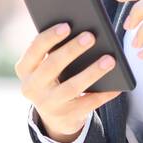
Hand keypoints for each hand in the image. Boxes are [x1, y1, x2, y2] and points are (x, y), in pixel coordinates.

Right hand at [15, 22, 123, 141]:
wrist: (54, 116)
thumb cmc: (54, 78)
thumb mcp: (45, 66)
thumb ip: (53, 50)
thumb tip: (81, 30)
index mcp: (25, 69)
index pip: (35, 50)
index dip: (50, 37)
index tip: (67, 25)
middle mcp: (32, 88)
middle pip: (52, 66)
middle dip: (71, 50)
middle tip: (90, 36)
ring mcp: (48, 105)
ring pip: (71, 87)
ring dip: (92, 72)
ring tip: (110, 60)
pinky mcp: (66, 116)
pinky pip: (88, 103)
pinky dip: (103, 94)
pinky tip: (117, 85)